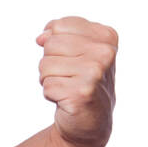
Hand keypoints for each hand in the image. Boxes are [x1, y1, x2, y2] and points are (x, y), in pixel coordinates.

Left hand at [35, 16, 116, 146]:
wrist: (91, 120)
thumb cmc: (81, 81)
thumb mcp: (76, 51)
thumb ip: (58, 35)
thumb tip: (41, 37)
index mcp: (106, 36)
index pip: (60, 26)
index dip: (55, 44)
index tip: (71, 58)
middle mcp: (105, 53)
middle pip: (50, 44)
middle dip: (51, 62)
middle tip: (69, 76)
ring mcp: (95, 73)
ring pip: (45, 65)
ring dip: (49, 79)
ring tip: (68, 86)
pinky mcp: (81, 92)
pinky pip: (47, 86)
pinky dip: (51, 94)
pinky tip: (67, 99)